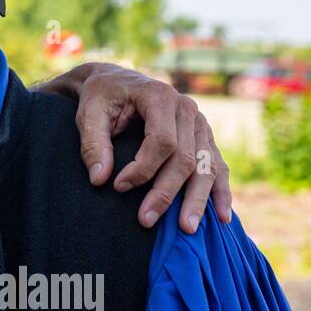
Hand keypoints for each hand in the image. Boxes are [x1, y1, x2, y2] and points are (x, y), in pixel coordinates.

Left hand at [39, 63, 232, 231]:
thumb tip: (99, 179)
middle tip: (145, 220)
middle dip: (166, 192)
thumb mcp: (89, 114)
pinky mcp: (204, 136)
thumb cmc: (102, 98)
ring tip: (187, 228)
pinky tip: (221, 216)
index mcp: (160, 96)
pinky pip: (217, 165)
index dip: (143, 169)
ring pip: (206, 165)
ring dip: (197, 199)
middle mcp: (187, 109)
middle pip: (187, 158)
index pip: (162, 141)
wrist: (116, 82)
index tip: (119, 187)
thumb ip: (93, 144)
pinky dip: (220, 191)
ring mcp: (200, 123)